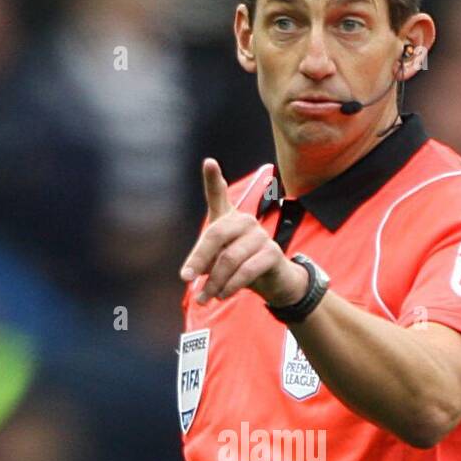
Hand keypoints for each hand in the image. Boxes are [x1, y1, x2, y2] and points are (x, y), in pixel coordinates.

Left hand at [179, 158, 306, 307]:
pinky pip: (246, 271)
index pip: (219, 196)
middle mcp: (245, 221)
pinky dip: (231, 286)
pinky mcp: (272, 253)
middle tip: (186, 279)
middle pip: (216, 235)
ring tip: (205, 298)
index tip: (209, 163)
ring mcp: (261, 235)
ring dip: (214, 282)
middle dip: (198, 259)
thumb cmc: (240, 266)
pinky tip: (223, 295)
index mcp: (229, 219)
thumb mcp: (218, 261)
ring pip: (229, 259)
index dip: (214, 179)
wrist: (274, 282)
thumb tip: (191, 273)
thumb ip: (204, 261)